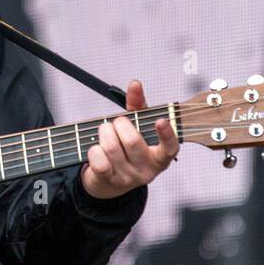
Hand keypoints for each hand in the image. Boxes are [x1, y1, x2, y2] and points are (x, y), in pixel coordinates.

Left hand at [79, 79, 178, 198]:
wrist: (110, 180)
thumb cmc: (128, 148)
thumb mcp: (137, 126)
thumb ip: (137, 104)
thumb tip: (135, 83)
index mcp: (161, 156)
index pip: (170, 147)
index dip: (166, 134)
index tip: (161, 120)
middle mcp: (148, 169)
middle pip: (132, 141)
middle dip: (119, 125)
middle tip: (116, 122)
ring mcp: (128, 178)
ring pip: (111, 147)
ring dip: (104, 133)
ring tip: (105, 132)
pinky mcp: (109, 181)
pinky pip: (98, 159)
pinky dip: (93, 149)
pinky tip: (97, 148)